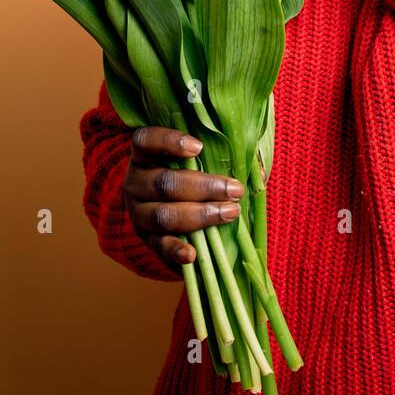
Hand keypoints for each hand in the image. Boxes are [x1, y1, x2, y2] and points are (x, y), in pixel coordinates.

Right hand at [121, 126, 243, 270]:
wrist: (171, 211)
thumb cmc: (191, 176)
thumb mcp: (201, 161)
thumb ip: (224, 158)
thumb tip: (259, 172)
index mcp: (144, 156)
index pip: (146, 141)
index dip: (169, 142)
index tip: (199, 147)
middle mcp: (135, 183)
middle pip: (164, 183)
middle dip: (203, 187)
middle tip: (234, 190)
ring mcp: (138, 213)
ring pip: (163, 215)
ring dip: (199, 215)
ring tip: (229, 213)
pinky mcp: (147, 239)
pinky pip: (159, 246)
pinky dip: (175, 250)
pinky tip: (192, 254)